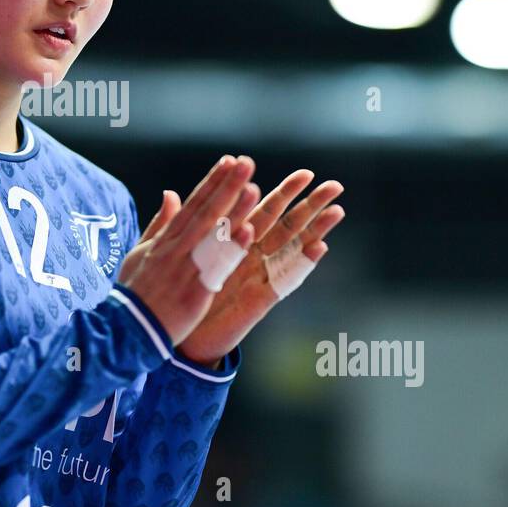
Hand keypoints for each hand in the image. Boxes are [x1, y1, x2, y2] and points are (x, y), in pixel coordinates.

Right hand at [119, 155, 260, 344]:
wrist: (126, 329)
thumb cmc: (135, 292)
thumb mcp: (141, 252)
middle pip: (205, 211)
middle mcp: (176, 248)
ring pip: (213, 234)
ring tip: (254, 188)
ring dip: (233, 210)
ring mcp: (185, 268)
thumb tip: (171, 193)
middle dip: (226, 185)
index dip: (212, 182)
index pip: (193, 204)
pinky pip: (216, 266)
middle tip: (246, 162)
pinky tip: (248, 231)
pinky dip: (231, 248)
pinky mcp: (194, 290)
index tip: (229, 161)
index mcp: (165, 240)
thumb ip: (160, 223)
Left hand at [176, 169, 344, 368]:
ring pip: (293, 250)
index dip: (286, 193)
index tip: (307, 173)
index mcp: (238, 242)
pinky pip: (283, 280)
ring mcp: (260, 277)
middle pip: (288, 226)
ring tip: (336, 211)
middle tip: (335, 186)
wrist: (179, 333)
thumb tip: (170, 192)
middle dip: (311, 206)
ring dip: (316, 230)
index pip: (267, 211)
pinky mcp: (259, 299)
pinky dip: (301, 264)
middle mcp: (254, 257)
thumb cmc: (183, 291)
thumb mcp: (182, 252)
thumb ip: (179, 224)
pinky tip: (319, 248)